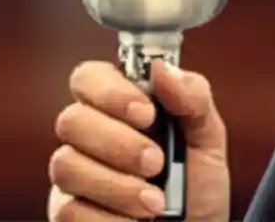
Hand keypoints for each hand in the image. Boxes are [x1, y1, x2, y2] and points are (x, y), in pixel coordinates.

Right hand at [48, 59, 229, 220]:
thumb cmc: (199, 188)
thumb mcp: (208, 139)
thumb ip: (193, 98)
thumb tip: (164, 68)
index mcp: (120, 109)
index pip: (89, 78)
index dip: (111, 91)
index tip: (147, 113)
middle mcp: (90, 138)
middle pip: (71, 121)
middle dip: (118, 143)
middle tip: (155, 163)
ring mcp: (75, 178)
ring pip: (66, 166)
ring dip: (116, 185)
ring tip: (155, 203)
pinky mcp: (67, 216)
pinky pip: (68, 210)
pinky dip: (109, 218)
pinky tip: (135, 221)